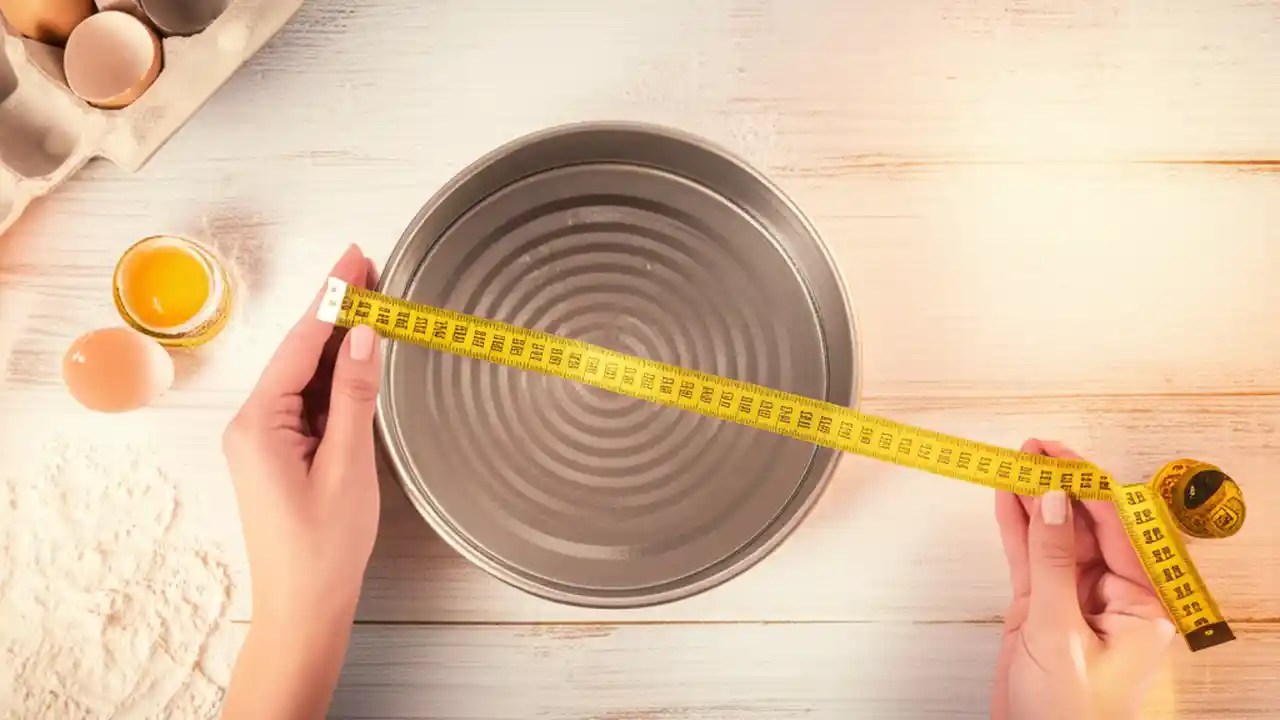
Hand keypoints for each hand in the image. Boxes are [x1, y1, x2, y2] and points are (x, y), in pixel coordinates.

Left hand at [221, 245, 381, 718]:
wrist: (302, 610)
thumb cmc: (323, 549)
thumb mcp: (347, 467)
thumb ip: (355, 396)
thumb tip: (365, 336)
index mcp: (258, 423)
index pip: (301, 344)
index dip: (331, 297)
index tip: (355, 257)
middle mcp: (252, 424)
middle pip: (300, 354)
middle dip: (336, 311)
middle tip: (371, 268)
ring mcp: (263, 440)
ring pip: (305, 377)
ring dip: (339, 344)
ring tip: (374, 303)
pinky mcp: (279, 454)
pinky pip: (308, 402)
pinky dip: (335, 379)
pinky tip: (358, 359)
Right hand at [992, 439, 1174, 719]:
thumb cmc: (1069, 716)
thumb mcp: (1059, 634)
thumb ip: (1054, 563)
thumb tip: (1057, 502)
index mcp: (1143, 605)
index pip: (1119, 529)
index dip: (1089, 487)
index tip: (1059, 456)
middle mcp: (1113, 597)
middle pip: (1087, 526)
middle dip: (1060, 485)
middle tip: (1031, 450)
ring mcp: (1074, 600)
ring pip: (1055, 536)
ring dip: (1035, 500)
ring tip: (1013, 462)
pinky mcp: (1041, 609)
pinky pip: (1030, 557)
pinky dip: (1017, 526)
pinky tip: (1006, 496)